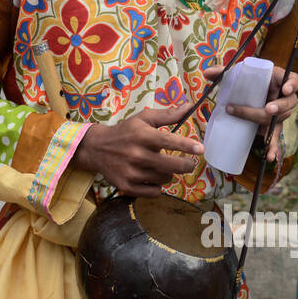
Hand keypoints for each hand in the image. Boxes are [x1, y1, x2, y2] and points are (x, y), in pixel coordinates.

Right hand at [73, 105, 203, 196]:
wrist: (96, 148)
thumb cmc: (125, 131)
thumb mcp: (143, 119)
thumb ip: (167, 114)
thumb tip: (189, 106)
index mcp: (141, 135)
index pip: (167, 141)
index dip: (186, 145)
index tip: (201, 149)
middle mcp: (136, 154)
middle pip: (171, 166)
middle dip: (186, 165)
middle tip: (189, 162)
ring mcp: (130, 172)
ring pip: (164, 179)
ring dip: (168, 173)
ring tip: (161, 166)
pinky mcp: (126, 186)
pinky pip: (154, 192)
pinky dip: (157, 186)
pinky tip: (151, 177)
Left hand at [213, 63, 297, 162]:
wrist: (248, 93)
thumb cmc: (246, 80)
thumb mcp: (237, 74)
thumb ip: (223, 72)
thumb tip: (206, 73)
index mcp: (278, 80)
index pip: (293, 80)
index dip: (292, 84)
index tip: (285, 89)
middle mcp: (282, 96)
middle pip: (288, 102)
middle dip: (279, 106)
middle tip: (267, 109)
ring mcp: (279, 112)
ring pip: (280, 119)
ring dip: (270, 124)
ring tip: (261, 130)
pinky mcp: (272, 125)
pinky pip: (275, 136)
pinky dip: (273, 147)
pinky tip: (269, 157)